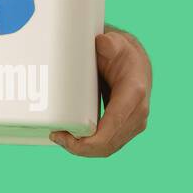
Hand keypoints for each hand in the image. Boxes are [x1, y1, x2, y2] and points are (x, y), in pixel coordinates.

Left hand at [50, 24, 150, 156]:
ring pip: (109, 147)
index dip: (88, 140)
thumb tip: (102, 43)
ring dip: (84, 149)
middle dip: (81, 147)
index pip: (112, 125)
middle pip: (109, 143)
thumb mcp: (115, 43)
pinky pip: (109, 144)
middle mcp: (138, 112)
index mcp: (134, 93)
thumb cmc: (121, 51)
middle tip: (54, 136)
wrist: (135, 60)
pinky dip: (90, 146)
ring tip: (59, 138)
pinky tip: (71, 140)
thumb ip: (110, 43)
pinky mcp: (126, 127)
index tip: (63, 135)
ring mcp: (134, 122)